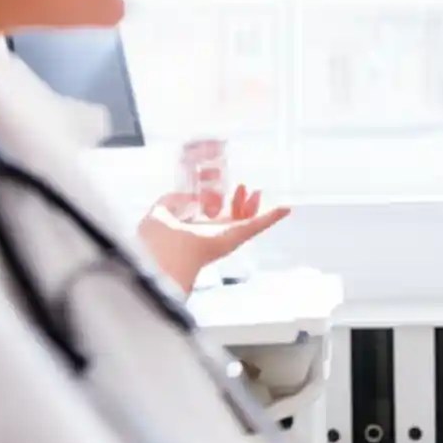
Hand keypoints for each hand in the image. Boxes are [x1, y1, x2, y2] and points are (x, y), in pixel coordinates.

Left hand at [138, 184, 290, 294]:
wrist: (165, 253)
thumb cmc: (157, 238)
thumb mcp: (160, 211)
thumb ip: (170, 201)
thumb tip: (183, 192)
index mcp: (194, 231)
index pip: (212, 217)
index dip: (219, 202)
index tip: (221, 190)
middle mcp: (212, 236)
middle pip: (233, 219)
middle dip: (240, 203)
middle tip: (244, 188)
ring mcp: (227, 237)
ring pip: (246, 221)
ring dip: (252, 206)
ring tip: (255, 192)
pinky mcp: (237, 237)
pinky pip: (258, 226)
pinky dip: (272, 217)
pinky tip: (286, 208)